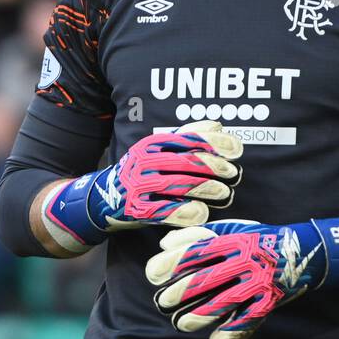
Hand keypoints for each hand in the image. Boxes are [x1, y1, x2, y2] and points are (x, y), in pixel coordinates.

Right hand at [40, 120, 243, 254]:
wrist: (101, 198)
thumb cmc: (140, 173)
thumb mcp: (159, 150)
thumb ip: (188, 137)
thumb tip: (218, 124)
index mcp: (153, 143)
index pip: (189, 138)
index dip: (216, 142)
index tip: (237, 149)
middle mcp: (145, 161)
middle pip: (187, 162)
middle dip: (215, 168)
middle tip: (234, 174)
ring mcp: (139, 186)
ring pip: (180, 186)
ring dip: (206, 190)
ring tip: (225, 193)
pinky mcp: (136, 210)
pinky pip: (166, 211)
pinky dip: (186, 213)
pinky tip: (202, 214)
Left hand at [146, 217, 338, 338]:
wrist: (308, 249)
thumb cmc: (262, 238)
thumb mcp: (234, 228)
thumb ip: (201, 235)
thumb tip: (166, 243)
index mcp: (232, 240)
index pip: (196, 251)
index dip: (171, 263)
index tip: (154, 274)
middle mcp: (244, 260)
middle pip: (205, 279)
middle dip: (178, 293)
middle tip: (162, 302)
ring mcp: (257, 281)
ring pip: (222, 303)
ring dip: (198, 315)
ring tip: (182, 323)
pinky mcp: (269, 301)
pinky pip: (246, 321)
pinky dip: (228, 335)